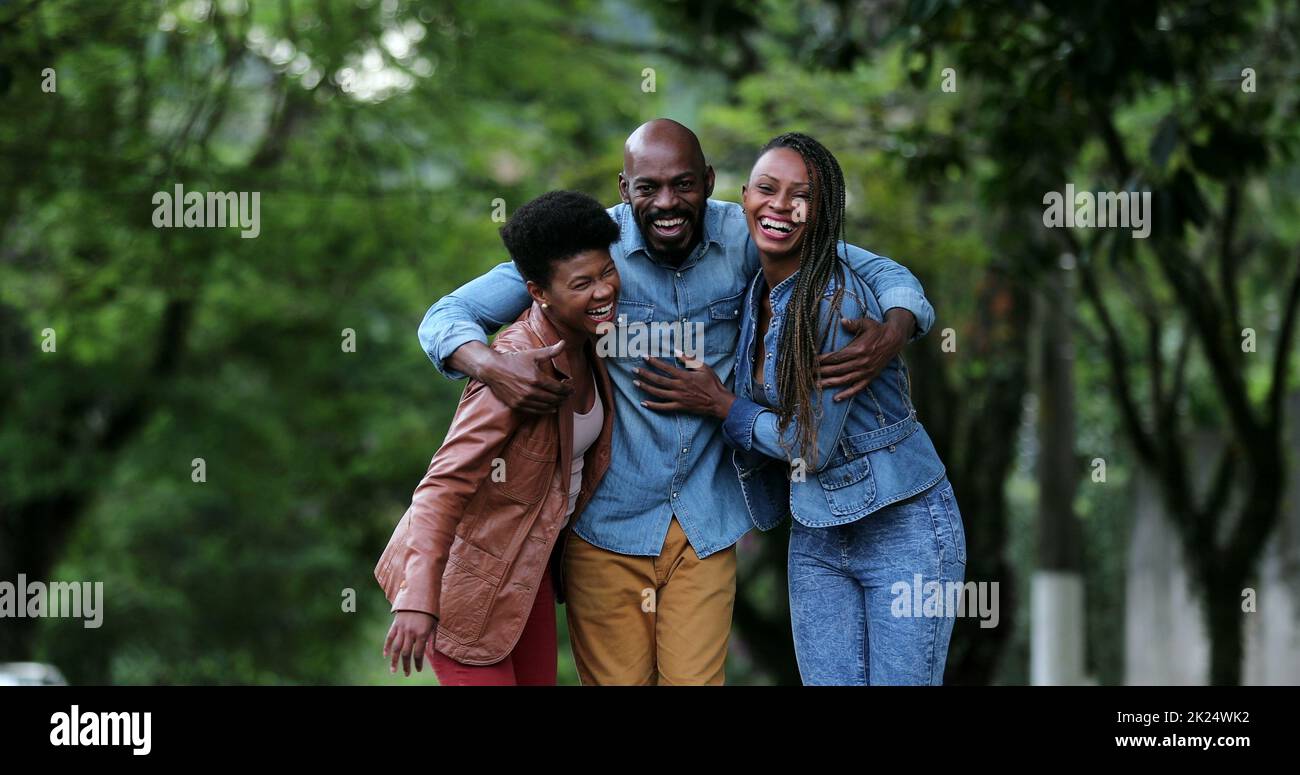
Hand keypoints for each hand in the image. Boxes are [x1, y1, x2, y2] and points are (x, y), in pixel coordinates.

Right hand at [384, 610, 436, 676]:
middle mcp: (411, 632)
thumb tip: (431, 655)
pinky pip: (389, 637)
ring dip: (394, 660)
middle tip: (406, 674)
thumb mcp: (435, 624)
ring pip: (396, 648)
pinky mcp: (395, 623)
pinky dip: (386, 646)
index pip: (418, 654)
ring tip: (393, 670)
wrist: (420, 593)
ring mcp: (402, 628)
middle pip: (406, 653)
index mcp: (422, 633)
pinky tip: (385, 655)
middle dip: (406, 665)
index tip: (417, 670)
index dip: (418, 663)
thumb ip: (432, 641)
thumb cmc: (430, 610)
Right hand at [455, 340, 572, 413]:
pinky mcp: (517, 405)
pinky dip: (545, 410)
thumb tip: (564, 343)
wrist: (492, 369)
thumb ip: (550, 351)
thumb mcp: (532, 354)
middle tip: (568, 395)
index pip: (558, 388)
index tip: (572, 388)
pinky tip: (551, 408)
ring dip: (556, 404)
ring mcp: (523, 400)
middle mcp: (531, 391)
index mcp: (536, 378)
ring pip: (546, 406)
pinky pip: (535, 411)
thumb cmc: (513, 360)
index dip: (567, 389)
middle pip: (554, 398)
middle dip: (564, 397)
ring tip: (561, 401)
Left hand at [633, 352, 735, 418]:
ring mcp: (678, 398)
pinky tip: (643, 403)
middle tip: (634, 370)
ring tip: (635, 382)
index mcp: (684, 376)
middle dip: (645, 374)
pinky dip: (653, 406)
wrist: (718, 402)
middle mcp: (679, 387)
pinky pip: (664, 407)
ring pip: (658, 393)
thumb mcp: (703, 368)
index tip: (644, 357)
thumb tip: (678, 351)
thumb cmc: (712, 384)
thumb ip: (689, 360)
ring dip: (645, 387)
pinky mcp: (679, 407)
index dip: (654, 362)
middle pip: (658, 380)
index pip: (665, 367)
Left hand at [816, 309, 913, 401]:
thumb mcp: (866, 323)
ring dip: (829, 384)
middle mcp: (861, 362)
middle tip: (807, 374)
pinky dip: (847, 394)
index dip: (822, 360)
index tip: (811, 362)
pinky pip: (857, 388)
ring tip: (816, 386)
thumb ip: (853, 323)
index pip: (836, 357)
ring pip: (844, 380)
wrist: (894, 340)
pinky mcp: (870, 377)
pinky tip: (836, 398)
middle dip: (821, 372)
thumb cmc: (878, 330)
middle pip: (837, 369)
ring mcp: (866, 371)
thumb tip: (842, 321)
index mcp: (858, 349)